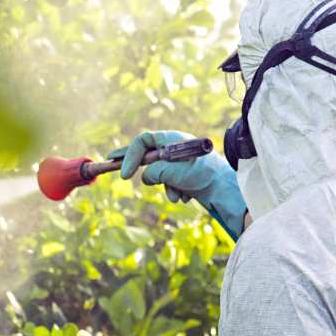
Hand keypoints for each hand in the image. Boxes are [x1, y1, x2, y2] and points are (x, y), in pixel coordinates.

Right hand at [110, 131, 247, 239]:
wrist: (224, 188)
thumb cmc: (202, 174)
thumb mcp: (173, 172)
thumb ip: (154, 172)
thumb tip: (145, 178)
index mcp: (172, 139)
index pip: (143, 141)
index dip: (130, 155)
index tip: (124, 173)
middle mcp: (174, 148)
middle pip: (146, 153)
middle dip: (134, 164)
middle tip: (111, 162)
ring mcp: (179, 162)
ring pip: (158, 174)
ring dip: (165, 187)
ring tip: (178, 193)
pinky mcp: (184, 175)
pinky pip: (169, 183)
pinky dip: (174, 191)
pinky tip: (187, 195)